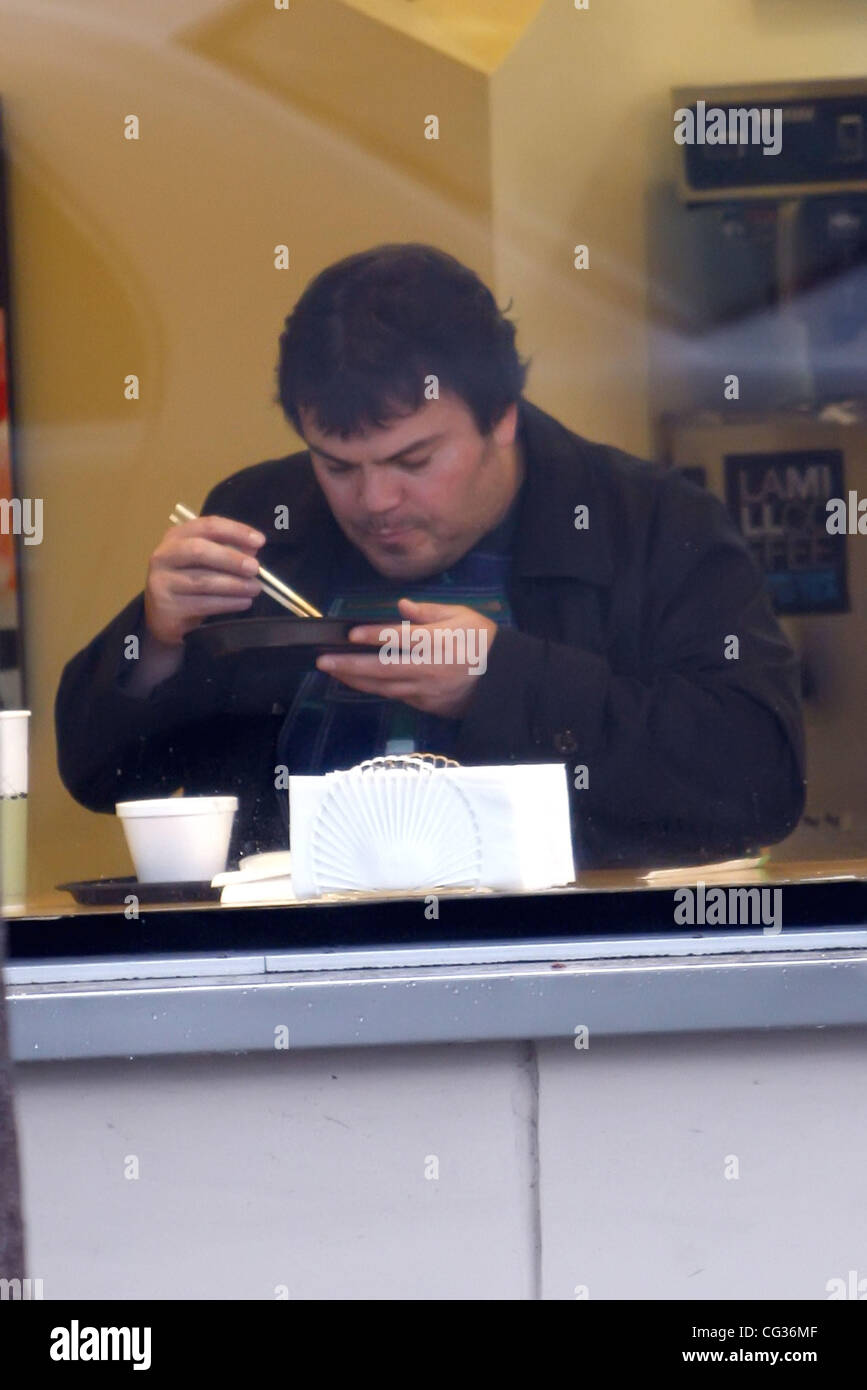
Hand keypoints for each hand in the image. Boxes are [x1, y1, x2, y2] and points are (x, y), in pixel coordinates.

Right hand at [143, 514, 265, 646]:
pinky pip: (204, 603)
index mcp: (176, 537)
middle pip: (199, 551)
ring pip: (203, 581)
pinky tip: (244, 602)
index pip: (207, 526)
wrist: (161, 616)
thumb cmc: (188, 582)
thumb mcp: (204, 562)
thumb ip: (227, 550)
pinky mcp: (169, 607)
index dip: (235, 531)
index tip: (260, 541)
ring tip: (255, 588)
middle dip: (232, 559)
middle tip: (255, 568)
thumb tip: (253, 548)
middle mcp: (165, 555)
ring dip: (235, 585)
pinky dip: (228, 603)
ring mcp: (163, 582)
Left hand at [315, 598, 496, 719]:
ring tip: (333, 672)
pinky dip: (375, 690)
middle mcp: (427, 667)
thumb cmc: (482, 641)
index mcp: (436, 641)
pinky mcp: (427, 705)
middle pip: (382, 668)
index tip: (350, 634)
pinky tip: (358, 683)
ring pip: (384, 687)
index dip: (373, 635)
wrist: (503, 679)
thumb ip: (429, 611)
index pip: (399, 638)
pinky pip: (396, 697)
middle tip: (323, 660)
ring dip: (356, 680)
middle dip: (350, 664)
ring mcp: (426, 690)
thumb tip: (402, 606)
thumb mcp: (461, 616)